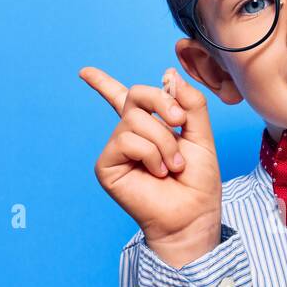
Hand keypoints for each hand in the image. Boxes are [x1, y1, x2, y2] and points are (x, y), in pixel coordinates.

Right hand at [81, 64, 221, 268]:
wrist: (194, 214)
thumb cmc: (198, 181)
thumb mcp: (202, 135)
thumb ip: (191, 103)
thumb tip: (169, 74)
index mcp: (150, 126)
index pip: (122, 99)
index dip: (102, 84)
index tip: (84, 72)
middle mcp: (129, 135)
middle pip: (136, 94)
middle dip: (163, 103)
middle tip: (180, 123)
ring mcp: (117, 150)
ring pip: (136, 120)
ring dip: (163, 141)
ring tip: (172, 166)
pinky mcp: (107, 165)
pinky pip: (126, 140)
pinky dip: (149, 154)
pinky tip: (157, 172)